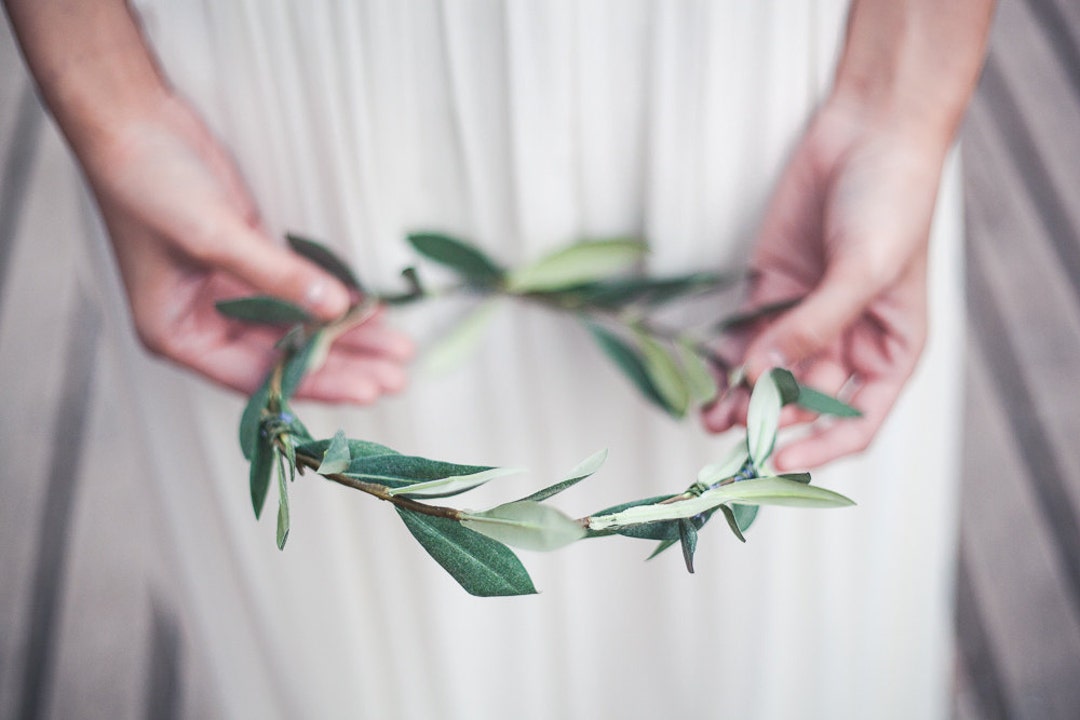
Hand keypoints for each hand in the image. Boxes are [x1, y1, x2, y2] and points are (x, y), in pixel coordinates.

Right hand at [80, 91, 412, 402]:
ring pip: (296, 328)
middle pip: (283, 358)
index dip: (316, 383)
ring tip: (397, 348)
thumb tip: (333, 308)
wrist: (131, 121)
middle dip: (342, 364)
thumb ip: (275, 276)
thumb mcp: (213, 235)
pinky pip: (297, 292)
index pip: (257, 378)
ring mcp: (227, 294)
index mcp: (178, 333)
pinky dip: (331, 300)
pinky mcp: (249, 262)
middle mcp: (203, 323)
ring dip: (345, 336)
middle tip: (397, 376)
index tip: (367, 389)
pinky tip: (368, 310)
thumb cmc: (149, 183)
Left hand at [702, 99, 948, 468]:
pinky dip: (724, 362)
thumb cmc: (892, 201)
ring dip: (739, 401)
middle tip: (729, 434)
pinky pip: (743, 338)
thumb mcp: (864, 270)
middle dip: (766, 422)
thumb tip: (764, 376)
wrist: (870, 130)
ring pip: (768, 378)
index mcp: (890, 352)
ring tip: (709, 418)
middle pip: (802, 405)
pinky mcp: (769, 289)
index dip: (818, 446)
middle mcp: (846, 343)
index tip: (777, 459)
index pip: (857, 423)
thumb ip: (816, 326)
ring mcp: (804, 317)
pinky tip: (706, 380)